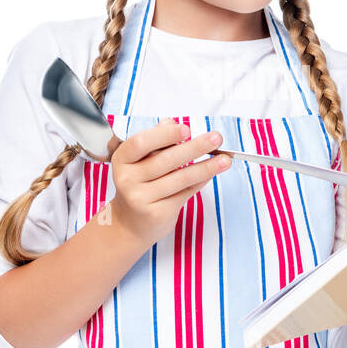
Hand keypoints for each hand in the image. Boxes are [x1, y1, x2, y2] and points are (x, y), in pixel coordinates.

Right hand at [107, 118, 231, 246]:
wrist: (129, 224)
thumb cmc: (139, 186)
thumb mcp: (140, 161)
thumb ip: (156, 142)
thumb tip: (172, 123)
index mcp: (122, 159)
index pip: (141, 142)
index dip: (165, 135)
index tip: (187, 129)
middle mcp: (127, 179)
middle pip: (166, 160)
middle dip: (195, 147)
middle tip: (216, 139)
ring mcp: (140, 198)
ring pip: (180, 178)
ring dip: (206, 167)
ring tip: (224, 160)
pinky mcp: (157, 213)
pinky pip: (185, 193)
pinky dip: (200, 181)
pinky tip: (211, 174)